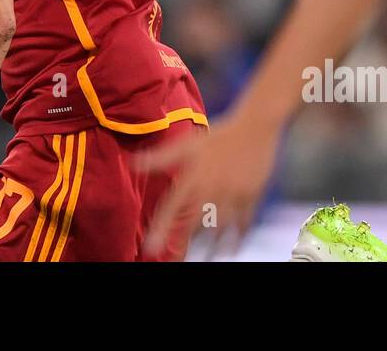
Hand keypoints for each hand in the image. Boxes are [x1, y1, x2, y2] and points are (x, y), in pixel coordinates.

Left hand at [139, 108, 279, 256]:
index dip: (160, 229)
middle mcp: (212, 189)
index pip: (172, 208)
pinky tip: (231, 249)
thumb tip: (131, 162)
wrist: (256, 126)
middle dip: (184, 245)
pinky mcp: (252, 197)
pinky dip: (237, 238)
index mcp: (194, 177)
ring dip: (211, 247)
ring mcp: (233, 195)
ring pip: (219, 229)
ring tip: (205, 259)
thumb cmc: (219, 136)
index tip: (150, 248)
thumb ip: (159, 158)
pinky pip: (243, 223)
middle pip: (195, 225)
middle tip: (176, 260)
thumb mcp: (186, 144)